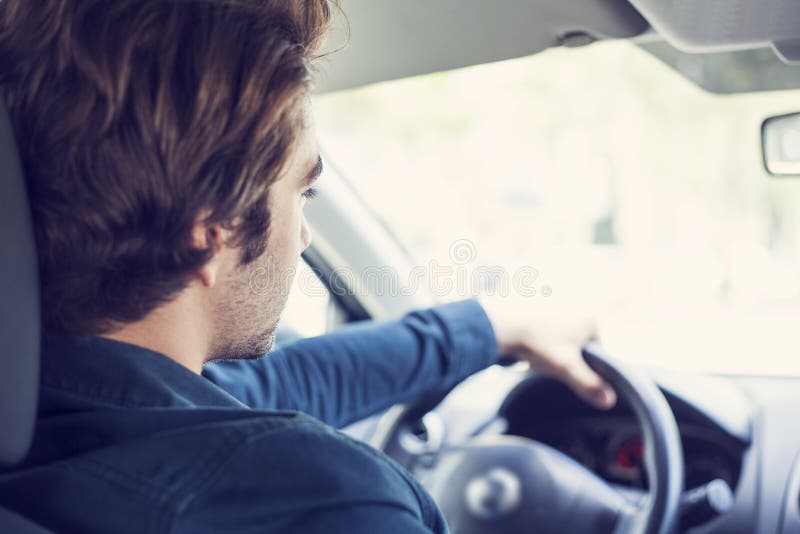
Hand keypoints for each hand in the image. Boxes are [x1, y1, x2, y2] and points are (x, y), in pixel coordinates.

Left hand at [479, 296, 616, 409]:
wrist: (500, 322)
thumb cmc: (536, 343)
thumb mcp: (565, 367)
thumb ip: (588, 384)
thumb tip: (610, 402)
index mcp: (589, 319)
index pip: (599, 347)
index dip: (587, 362)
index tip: (569, 369)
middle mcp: (576, 306)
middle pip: (578, 339)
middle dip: (567, 352)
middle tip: (548, 360)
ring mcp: (556, 302)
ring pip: (560, 331)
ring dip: (551, 343)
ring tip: (535, 351)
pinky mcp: (536, 301)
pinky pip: (542, 323)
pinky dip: (537, 333)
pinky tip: (525, 341)